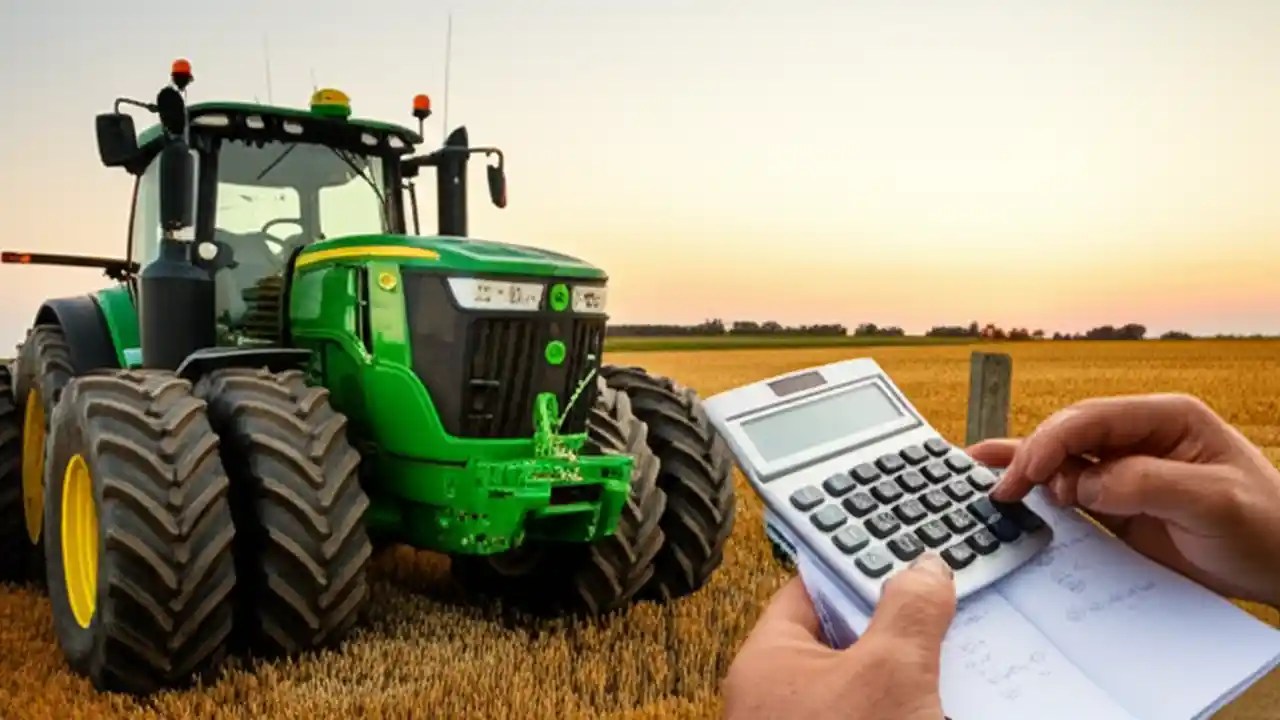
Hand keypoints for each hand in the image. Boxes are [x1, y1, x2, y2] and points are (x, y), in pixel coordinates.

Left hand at [723, 554, 955, 719]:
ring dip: (912, 678)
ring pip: (865, 690)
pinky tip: (951, 707)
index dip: (855, 569)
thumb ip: (909, 613)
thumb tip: (924, 569)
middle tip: (948, 607)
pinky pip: (875, 719)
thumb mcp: (889, 674)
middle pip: (842, 642)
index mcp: (768, 661)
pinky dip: (910, 714)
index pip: (809, 591)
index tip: (901, 555)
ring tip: (968, 657)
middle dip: (895, 627)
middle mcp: (778, 701)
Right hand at [968, 393, 1279, 607]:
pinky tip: (1005, 483)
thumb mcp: (1213, 501)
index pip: (1093, 419)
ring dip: (1026, 470)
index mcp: (1167, 418)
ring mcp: (1127, 470)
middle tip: (1004, 491)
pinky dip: (1037, 488)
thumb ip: (1146, 484)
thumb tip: (1083, 485)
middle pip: (1069, 436)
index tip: (1027, 472)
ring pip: (1062, 460)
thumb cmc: (1265, 528)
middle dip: (1033, 459)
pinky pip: (1069, 490)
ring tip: (986, 480)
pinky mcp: (1118, 503)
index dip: (1053, 441)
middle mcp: (1140, 438)